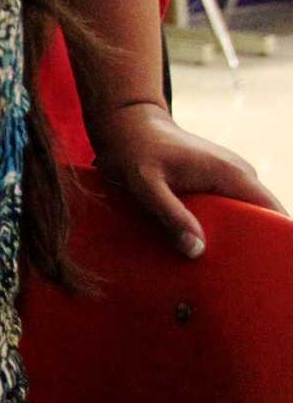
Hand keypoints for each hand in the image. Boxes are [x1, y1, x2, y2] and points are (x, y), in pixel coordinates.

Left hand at [91, 101, 284, 258]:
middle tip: (234, 278)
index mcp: (233, 175)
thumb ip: (170, 214)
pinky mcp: (216, 182)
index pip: (272, 214)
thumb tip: (196, 250)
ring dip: (235, 239)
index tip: (265, 268)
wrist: (128, 124)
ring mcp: (229, 177)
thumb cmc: (134, 150)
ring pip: (244, 216)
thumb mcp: (145, 184)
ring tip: (220, 269)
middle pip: (261, 219)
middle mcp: (239, 175)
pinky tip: (204, 248)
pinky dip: (221, 228)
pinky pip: (228, 210)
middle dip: (252, 246)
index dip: (274, 241)